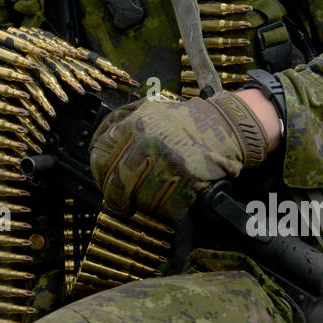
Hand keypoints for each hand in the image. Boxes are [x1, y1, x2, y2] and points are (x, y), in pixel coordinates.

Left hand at [90, 92, 270, 224]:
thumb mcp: (150, 112)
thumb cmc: (184, 122)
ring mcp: (169, 161)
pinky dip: (165, 210)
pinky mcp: (188, 179)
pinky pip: (167, 207)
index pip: (102, 155)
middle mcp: (150, 141)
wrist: (224, 126)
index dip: (99, 175)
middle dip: (117, 199)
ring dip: (144, 206)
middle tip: (121, 205)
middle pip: (118, 182)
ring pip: (142, 198)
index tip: (104, 183)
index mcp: (136, 123)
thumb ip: (123, 126)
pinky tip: (168, 202)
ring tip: (149, 200)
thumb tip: (98, 152)